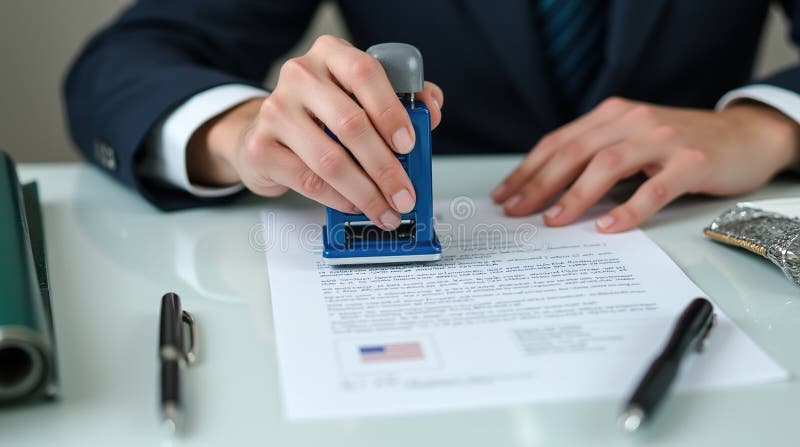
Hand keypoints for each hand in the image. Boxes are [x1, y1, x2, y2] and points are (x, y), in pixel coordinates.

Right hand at [187, 35, 443, 229]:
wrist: (265, 132)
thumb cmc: (322, 114)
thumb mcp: (360, 97)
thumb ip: (402, 98)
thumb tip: (431, 111)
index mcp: (330, 54)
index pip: (365, 72)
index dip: (391, 110)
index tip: (409, 144)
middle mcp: (299, 75)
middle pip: (350, 124)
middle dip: (385, 168)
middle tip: (405, 195)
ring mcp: (275, 110)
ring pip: (330, 159)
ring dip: (366, 193)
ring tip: (385, 210)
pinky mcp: (260, 147)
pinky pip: (308, 180)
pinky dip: (338, 198)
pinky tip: (355, 205)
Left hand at [491, 97, 799, 231]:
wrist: (744, 136)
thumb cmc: (679, 145)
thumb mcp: (632, 140)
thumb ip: (596, 155)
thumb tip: (548, 191)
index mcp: (612, 115)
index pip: (559, 142)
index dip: (528, 169)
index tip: (504, 195)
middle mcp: (633, 120)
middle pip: (574, 151)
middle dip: (539, 183)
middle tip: (516, 212)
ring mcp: (663, 139)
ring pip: (608, 165)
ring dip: (575, 195)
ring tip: (553, 221)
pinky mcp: (692, 162)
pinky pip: (655, 188)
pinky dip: (630, 209)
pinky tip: (609, 227)